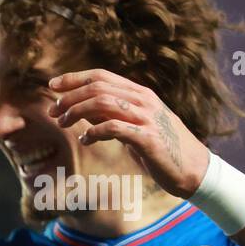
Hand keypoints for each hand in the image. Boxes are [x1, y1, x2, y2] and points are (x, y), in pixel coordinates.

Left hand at [48, 69, 209, 197]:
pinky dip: (94, 132)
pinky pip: (113, 128)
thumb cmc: (159, 148)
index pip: (102, 76)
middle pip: (98, 88)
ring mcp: (147, 118)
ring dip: (77, 112)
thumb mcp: (133, 126)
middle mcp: (144, 100)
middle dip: (69, 97)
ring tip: (63, 124)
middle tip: (52, 111)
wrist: (192, 169)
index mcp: (139, 94)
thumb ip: (110, 115)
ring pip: (103, 103)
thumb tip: (81, 109)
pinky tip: (85, 140)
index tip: (52, 85)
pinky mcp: (148, 138)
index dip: (74, 78)